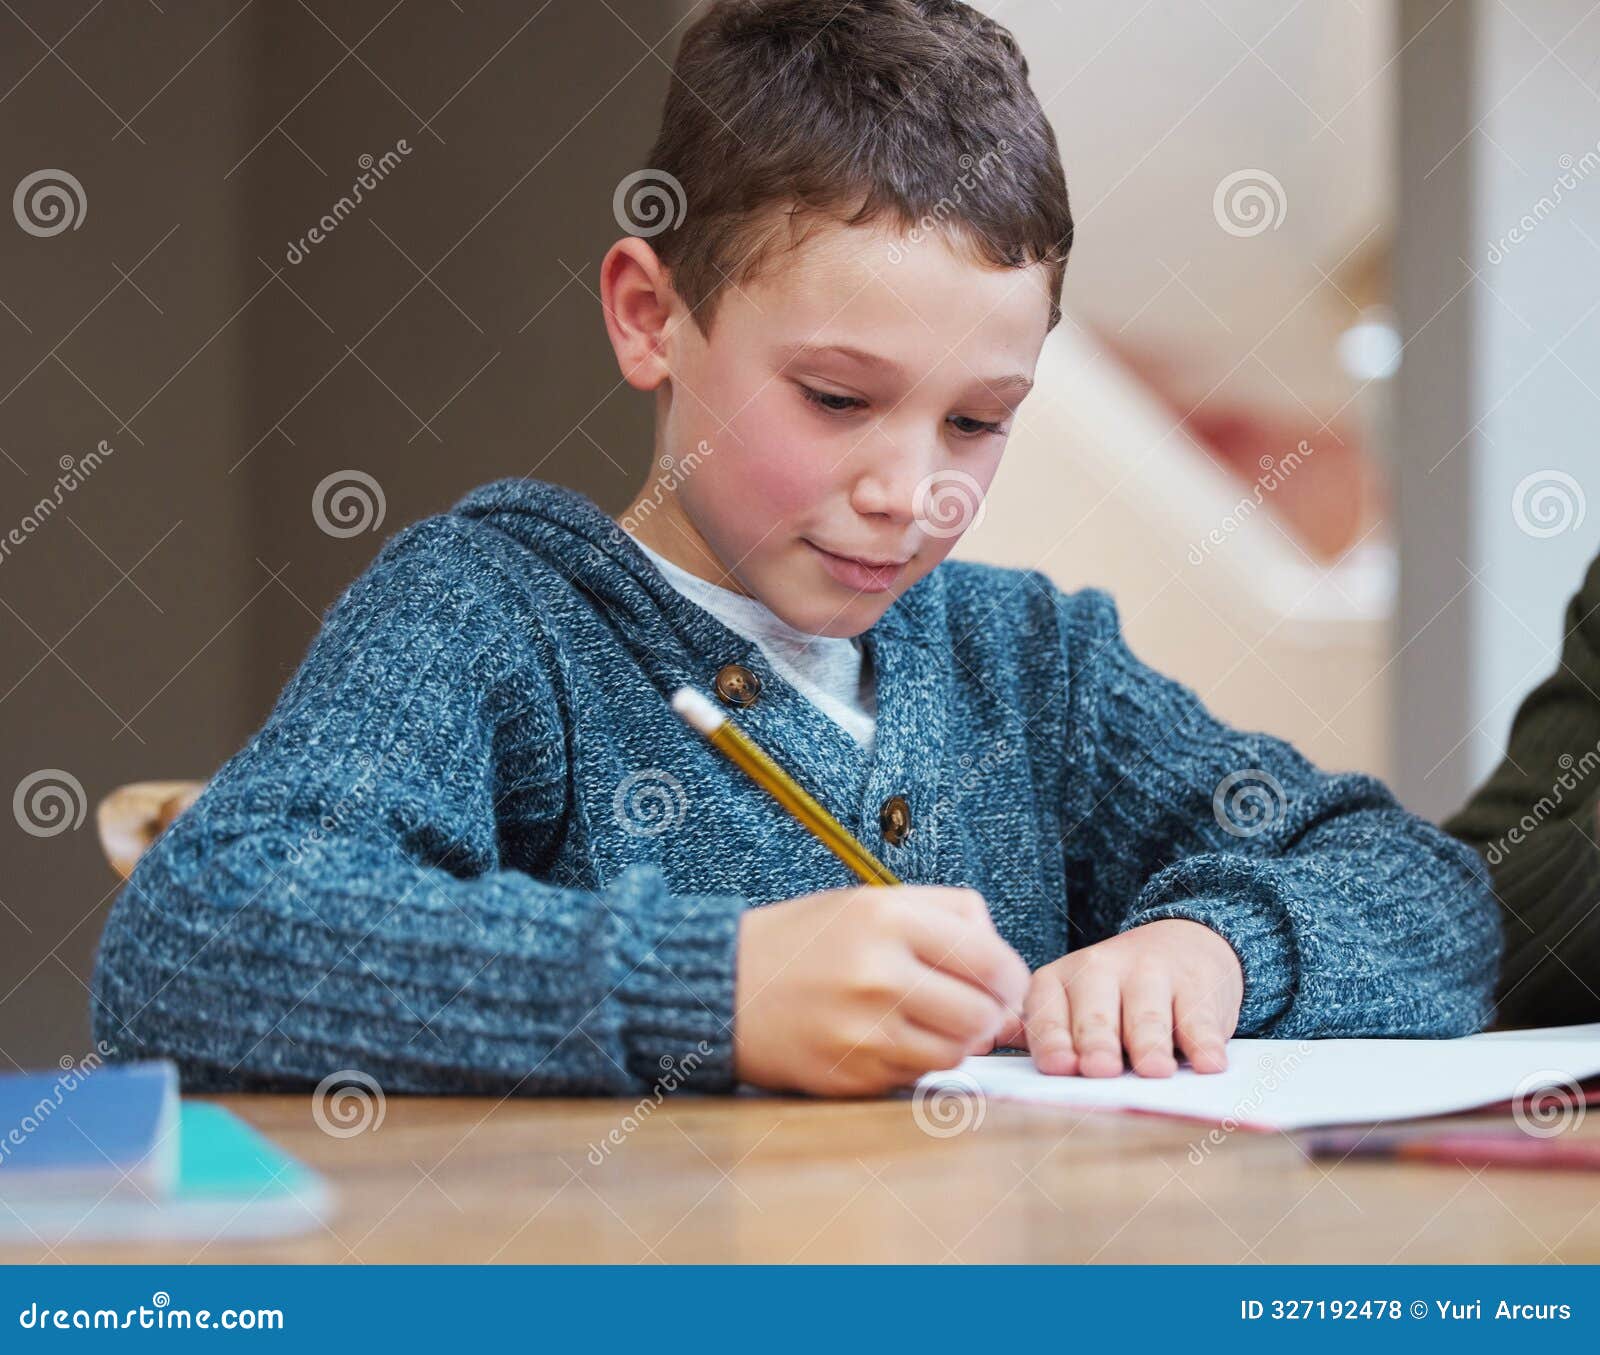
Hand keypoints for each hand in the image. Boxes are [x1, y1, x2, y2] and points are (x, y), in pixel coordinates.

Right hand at [733, 885, 1030, 1096]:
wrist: (725, 985)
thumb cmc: (806, 942)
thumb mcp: (869, 901)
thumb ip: (944, 916)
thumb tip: (1002, 962)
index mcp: (886, 918)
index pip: (989, 958)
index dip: (1009, 976)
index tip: (1003, 981)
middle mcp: (877, 973)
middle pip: (981, 1011)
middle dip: (992, 1014)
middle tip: (981, 1008)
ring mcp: (864, 1029)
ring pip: (956, 1049)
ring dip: (960, 1040)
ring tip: (939, 1021)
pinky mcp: (852, 1072)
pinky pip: (919, 1073)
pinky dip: (923, 1059)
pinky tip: (901, 1037)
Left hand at [992, 919, 1242, 1077]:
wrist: (1183, 944)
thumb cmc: (1115, 996)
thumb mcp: (1074, 1006)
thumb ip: (1052, 1036)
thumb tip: (1015, 1054)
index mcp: (1059, 980)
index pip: (1049, 1013)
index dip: (1053, 1040)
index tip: (1061, 1066)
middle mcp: (1099, 970)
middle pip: (1095, 1014)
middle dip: (1097, 1042)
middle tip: (1100, 1069)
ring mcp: (1150, 972)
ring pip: (1146, 1015)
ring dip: (1149, 1043)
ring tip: (1154, 1069)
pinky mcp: (1196, 983)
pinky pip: (1199, 1017)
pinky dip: (1204, 1041)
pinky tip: (1208, 1063)